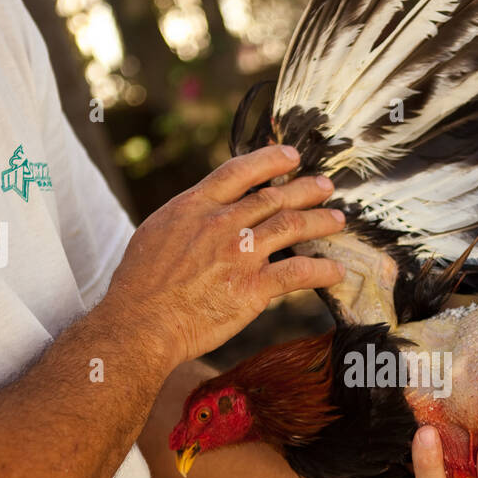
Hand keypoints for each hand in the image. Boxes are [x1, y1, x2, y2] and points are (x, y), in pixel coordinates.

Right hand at [109, 145, 345, 365]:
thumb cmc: (140, 285)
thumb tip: (202, 214)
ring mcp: (239, 254)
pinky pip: (299, 272)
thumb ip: (187, 219)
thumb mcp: (157, 233)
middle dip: (304, 189)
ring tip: (338, 220)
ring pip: (291, 227)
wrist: (140, 322)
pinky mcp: (253, 287)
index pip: (239, 171)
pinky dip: (322, 270)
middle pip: (273, 197)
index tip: (291, 156)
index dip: (270, 160)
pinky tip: (336, 271)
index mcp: (195, 206)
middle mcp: (221, 223)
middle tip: (325, 186)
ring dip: (319, 221)